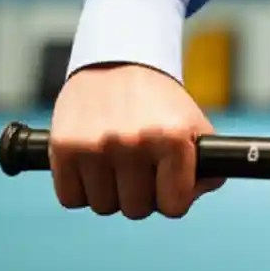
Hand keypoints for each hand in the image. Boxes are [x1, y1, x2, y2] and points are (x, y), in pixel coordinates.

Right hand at [49, 63, 223, 219]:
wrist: (118, 60)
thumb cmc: (159, 101)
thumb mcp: (194, 126)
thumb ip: (205, 168)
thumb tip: (193, 196)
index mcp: (172, 138)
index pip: (174, 206)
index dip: (172, 197)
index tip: (167, 182)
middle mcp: (133, 142)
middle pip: (137, 210)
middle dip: (141, 194)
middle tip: (140, 168)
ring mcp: (96, 145)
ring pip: (104, 206)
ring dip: (110, 192)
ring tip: (116, 163)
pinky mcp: (64, 146)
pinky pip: (71, 198)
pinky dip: (80, 189)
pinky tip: (91, 166)